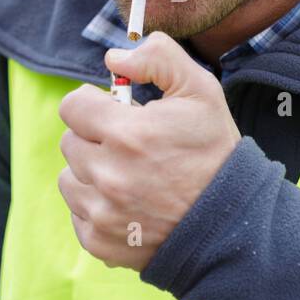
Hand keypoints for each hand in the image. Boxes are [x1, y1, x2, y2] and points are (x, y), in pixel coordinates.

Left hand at [57, 31, 241, 271]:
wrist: (230, 223)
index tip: (115, 113)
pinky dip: (96, 206)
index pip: (72, 107)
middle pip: (70, 142)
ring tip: (128, 175)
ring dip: (91, 173)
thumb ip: (158, 58)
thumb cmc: (214, 154)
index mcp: (126, 134)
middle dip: (95, 138)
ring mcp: (101, 212)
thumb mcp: (201, 91)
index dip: (94, 105)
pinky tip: (128, 203)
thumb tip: (114, 58)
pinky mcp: (99, 241)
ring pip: (69, 178)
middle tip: (131, 146)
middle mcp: (107, 174)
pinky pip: (77, 213)